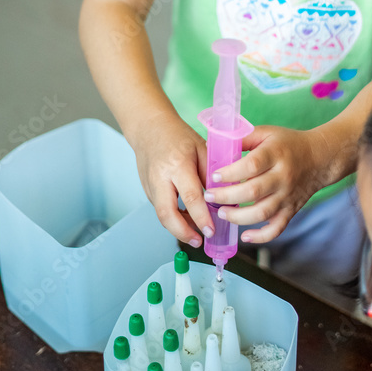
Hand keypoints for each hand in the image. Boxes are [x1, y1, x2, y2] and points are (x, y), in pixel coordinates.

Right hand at [133, 113, 213, 247]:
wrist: (149, 128)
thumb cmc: (178, 136)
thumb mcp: (201, 148)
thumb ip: (211, 173)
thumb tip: (224, 197)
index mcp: (177, 164)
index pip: (190, 196)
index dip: (201, 217)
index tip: (212, 231)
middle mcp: (160, 178)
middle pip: (167, 214)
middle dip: (183, 232)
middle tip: (199, 241)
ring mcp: (150, 186)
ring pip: (162, 216)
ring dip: (179, 228)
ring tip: (196, 234)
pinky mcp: (147, 191)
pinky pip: (161, 210)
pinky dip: (174, 219)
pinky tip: (187, 220)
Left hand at [202, 125, 331, 244]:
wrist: (320, 158)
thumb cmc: (288, 144)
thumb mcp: (267, 133)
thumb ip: (244, 138)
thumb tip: (215, 146)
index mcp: (275, 154)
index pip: (251, 165)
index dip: (231, 173)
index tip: (214, 176)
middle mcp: (282, 177)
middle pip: (253, 191)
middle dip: (227, 197)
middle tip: (208, 197)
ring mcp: (287, 196)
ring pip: (262, 213)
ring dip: (238, 217)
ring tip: (222, 213)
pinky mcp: (291, 210)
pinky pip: (277, 228)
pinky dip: (261, 237)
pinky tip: (245, 236)